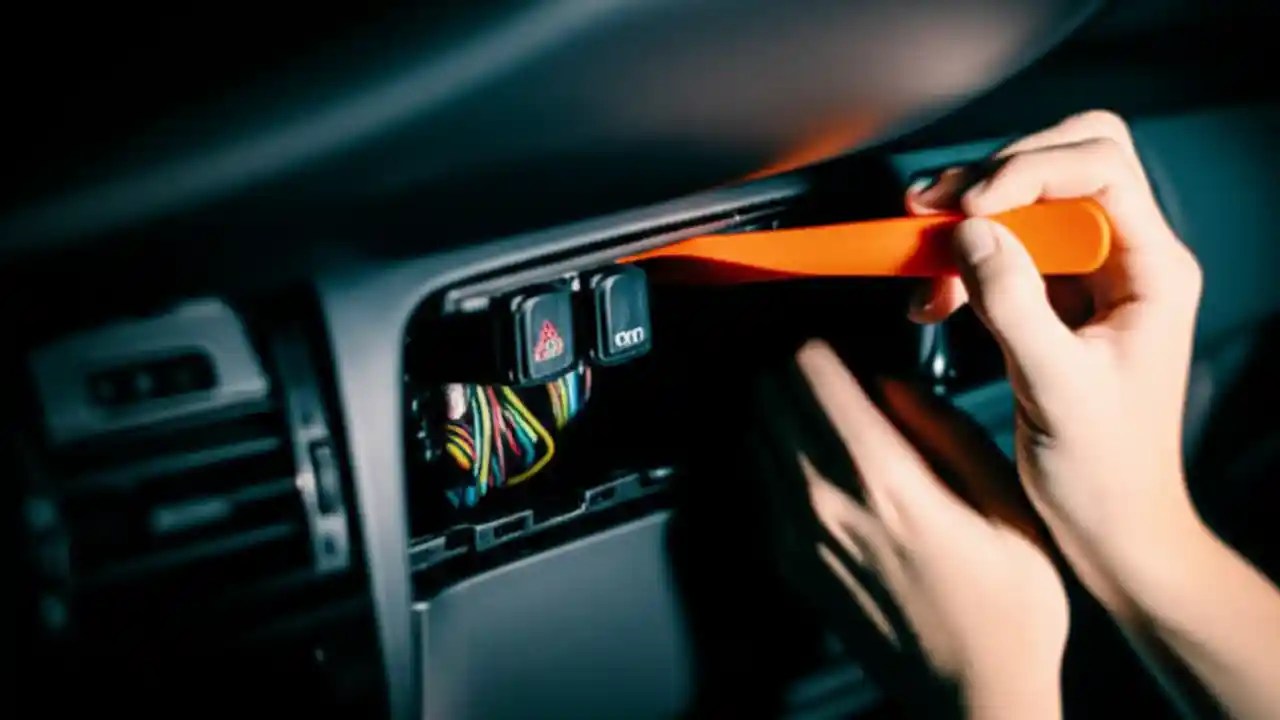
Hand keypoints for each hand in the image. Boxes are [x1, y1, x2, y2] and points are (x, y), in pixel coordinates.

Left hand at [758, 341, 1066, 718]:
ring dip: (784, 414)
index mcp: (882, 479)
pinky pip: (759, 482)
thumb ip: (943, 427)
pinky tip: (827, 469)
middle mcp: (823, 503)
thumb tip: (889, 378)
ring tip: (835, 422)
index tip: (852, 347)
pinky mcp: (789, 563)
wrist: (977, 696)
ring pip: (755, 434)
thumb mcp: (1006, 503)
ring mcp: (796, 537)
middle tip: (841, 378)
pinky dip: (780, 458)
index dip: (827, 344)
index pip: (809, 370)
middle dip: (799, 373)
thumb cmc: (1009, 607)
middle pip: (768, 394)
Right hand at [903, 111, 1205, 617]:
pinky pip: (1005, 252)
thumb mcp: (1054, 388)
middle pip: (1068, 162)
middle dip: (995, 176)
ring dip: (968, 220)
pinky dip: (961, 262)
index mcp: (1154, 270)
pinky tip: (929, 300)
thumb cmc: (1103, 472)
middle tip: (930, 206)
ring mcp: (1091, 278)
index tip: (968, 207)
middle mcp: (1128, 260)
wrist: (1112, 527)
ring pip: (1029, 203)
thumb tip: (969, 232)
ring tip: (917, 255)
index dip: (1028, 171)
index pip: (1100, 169)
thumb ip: (1013, 304)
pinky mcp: (1055, 301)